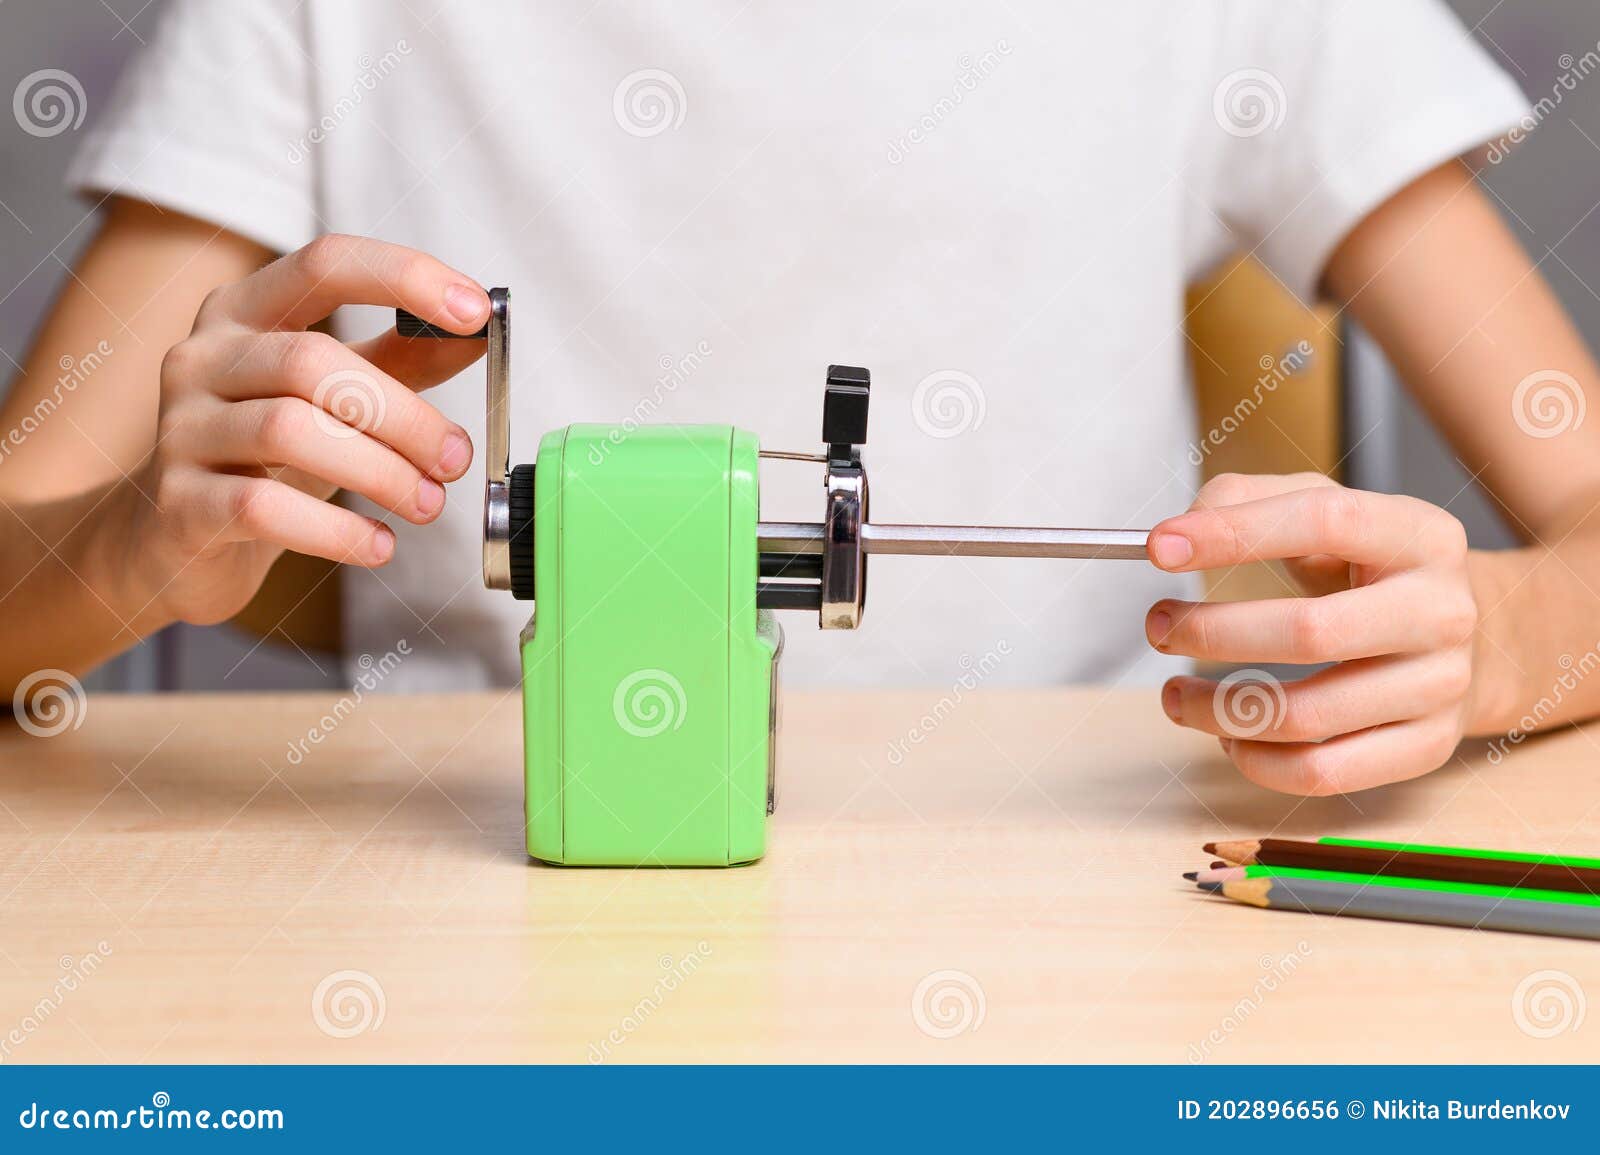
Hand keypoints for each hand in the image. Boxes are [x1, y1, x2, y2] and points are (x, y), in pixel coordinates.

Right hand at [122, 234, 487, 624]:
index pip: (325, 263)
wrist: (171, 540)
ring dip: (381, 472)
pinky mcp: (179, 502)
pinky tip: (379, 545)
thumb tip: (477, 333)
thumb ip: (399, 362)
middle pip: (311, 361)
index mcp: (244, 312)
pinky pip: (264, 508)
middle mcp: (202, 356)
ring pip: (289, 431)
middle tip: (455, 458)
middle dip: (404, 414)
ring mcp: (181, 428)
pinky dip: (337, 531)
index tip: (478, 312)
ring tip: (428, 503)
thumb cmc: (264, 456)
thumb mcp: (333, 398)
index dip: (405, 277)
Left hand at [1145, 472, 1478, 794]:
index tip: (1158, 548)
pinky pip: (1322, 772)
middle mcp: (1442, 610)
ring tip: (1176, 694)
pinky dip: (1256, 760)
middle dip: (1211, 632)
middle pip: (1309, 631)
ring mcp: (1441, 685)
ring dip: (1217, 709)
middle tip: (1159, 626)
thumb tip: (1178, 534)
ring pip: (1305, 715)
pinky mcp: (1428, 746)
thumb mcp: (1327, 512)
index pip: (1323, 522)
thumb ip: (1248, 500)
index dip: (1233, 534)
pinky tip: (1231, 734)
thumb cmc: (1373, 571)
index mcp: (1421, 535)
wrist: (1475, 637)